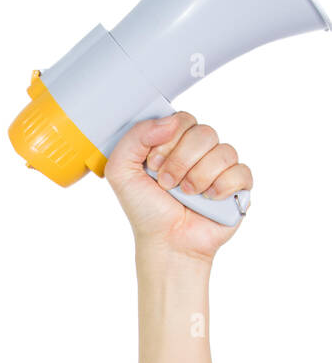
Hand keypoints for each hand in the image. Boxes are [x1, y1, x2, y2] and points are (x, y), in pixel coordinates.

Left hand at [104, 112, 253, 260]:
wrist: (166, 243)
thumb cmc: (146, 210)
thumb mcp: (122, 172)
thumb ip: (134, 138)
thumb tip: (169, 122)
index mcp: (174, 143)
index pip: (182, 119)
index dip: (168, 140)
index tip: (153, 165)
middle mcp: (198, 152)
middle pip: (204, 133)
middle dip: (181, 161)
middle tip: (167, 183)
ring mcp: (219, 168)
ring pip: (224, 151)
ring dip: (199, 176)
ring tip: (186, 194)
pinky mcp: (237, 186)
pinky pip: (241, 171)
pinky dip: (222, 187)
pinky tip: (208, 199)